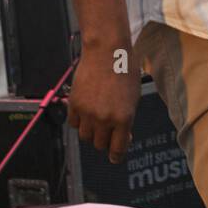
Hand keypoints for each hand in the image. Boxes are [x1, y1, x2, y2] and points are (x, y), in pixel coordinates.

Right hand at [67, 44, 140, 162]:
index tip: (115, 157)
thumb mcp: (133, 98)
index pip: (117, 149)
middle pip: (99, 145)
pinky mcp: (74, 104)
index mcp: (123, 119)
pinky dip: (79, 121)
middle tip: (108, 131)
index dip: (116, 155)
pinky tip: (86, 111)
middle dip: (105, 141)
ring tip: (97, 119)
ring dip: (91, 132)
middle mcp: (104, 119)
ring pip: (85, 136)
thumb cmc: (124, 69)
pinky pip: (74, 123)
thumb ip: (126, 119)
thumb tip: (122, 135)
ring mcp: (87, 112)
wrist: (107, 51)